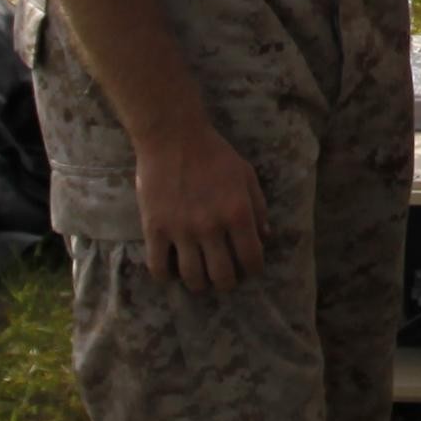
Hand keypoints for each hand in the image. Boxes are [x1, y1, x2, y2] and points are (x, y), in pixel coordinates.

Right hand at [131, 112, 272, 291]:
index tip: (248, 269)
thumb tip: (266, 237)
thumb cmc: (214, 154)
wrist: (172, 136)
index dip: (253, 270)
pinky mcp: (155, 228)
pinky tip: (171, 271)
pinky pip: (158, 267)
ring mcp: (181, 230)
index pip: (251, 259)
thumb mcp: (246, 175)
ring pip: (192, 278)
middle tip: (224, 278)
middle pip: (222, 276)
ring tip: (199, 278)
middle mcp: (211, 227)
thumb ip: (259, 207)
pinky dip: (166, 276)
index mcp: (238, 213)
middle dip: (227, 283)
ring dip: (199, 284)